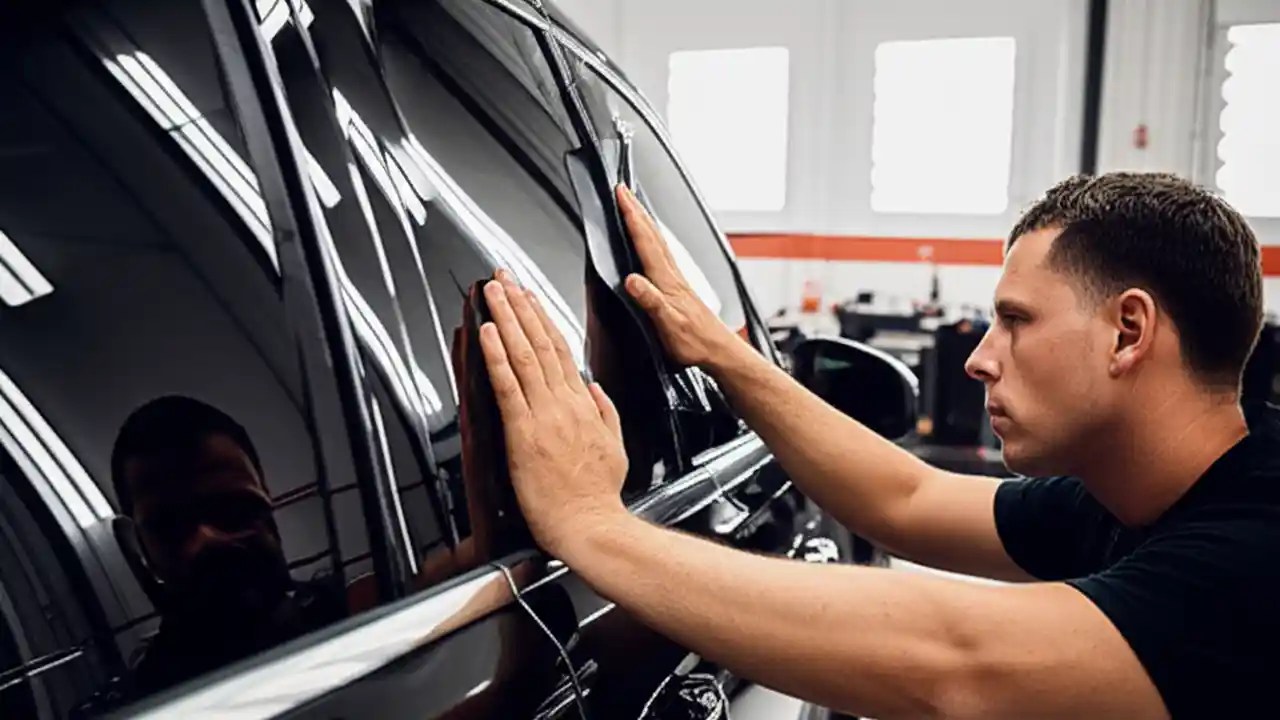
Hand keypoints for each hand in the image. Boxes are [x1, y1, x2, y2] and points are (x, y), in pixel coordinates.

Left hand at [478, 272, 628, 557]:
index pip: (560, 350)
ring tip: (494, 290)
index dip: (542, 318)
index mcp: (583, 405)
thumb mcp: (615, 447)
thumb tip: (593, 389)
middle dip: (521, 305)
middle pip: (540, 342)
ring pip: (523, 355)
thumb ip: (604, 413)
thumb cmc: (598, 496)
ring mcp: (544, 416)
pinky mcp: (524, 433)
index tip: (529, 295)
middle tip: (504, 276)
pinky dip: (497, 355)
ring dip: (507, 318)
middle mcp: (564, 403)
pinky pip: (508, 386)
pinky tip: (488, 331)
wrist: (592, 526)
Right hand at [617, 185, 741, 369]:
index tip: (621, 195)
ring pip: (658, 242)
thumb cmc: (695, 342)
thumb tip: (632, 280)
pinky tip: (652, 244)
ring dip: (645, 222)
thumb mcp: (668, 325)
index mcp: (666, 281)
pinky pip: (662, 255)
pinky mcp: (679, 288)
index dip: (632, 216)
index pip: (645, 242)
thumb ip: (650, 301)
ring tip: (635, 208)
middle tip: (624, 190)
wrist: (719, 351)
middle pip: (652, 235)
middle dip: (637, 210)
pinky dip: (653, 241)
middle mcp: (672, 276)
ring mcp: (677, 280)